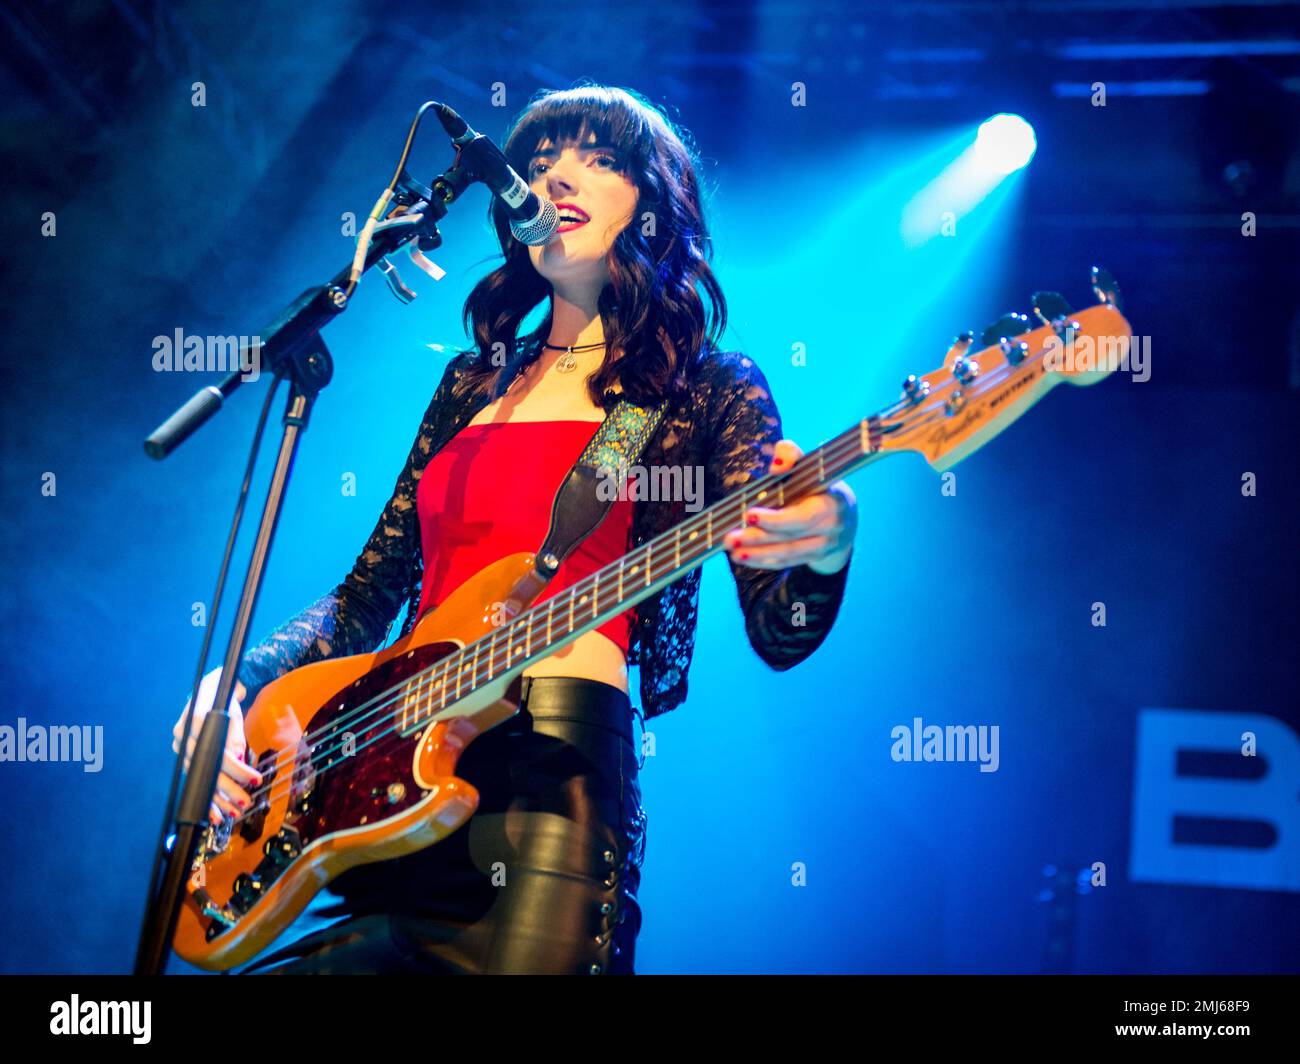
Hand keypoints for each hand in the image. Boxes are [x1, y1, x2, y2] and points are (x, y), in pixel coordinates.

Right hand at [172, 667, 262, 826]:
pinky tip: (215, 814)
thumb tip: (238, 758)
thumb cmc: (223, 700)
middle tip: (246, 801)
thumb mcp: (233, 713)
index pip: (218, 752)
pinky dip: (206, 798)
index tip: (254, 779)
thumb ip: (235, 736)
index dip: (237, 769)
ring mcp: (181, 747)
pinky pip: (196, 780)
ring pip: (200, 778)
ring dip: (218, 799)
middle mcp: (184, 736)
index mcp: (197, 721)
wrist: (208, 691)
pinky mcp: (184, 757)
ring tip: (234, 812)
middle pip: (207, 769)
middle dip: (229, 788)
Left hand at [723, 439, 856, 573]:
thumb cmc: (817, 484)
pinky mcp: (814, 558)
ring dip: (757, 554)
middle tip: (729, 539)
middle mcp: (831, 527)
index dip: (776, 520)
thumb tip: (776, 465)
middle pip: (791, 537)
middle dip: (758, 539)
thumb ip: (790, 455)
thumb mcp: (808, 466)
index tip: (749, 515)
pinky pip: (787, 563)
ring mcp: (824, 546)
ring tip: (732, 551)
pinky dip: (763, 561)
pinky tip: (743, 557)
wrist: (844, 514)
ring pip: (787, 554)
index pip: (803, 517)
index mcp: (830, 502)